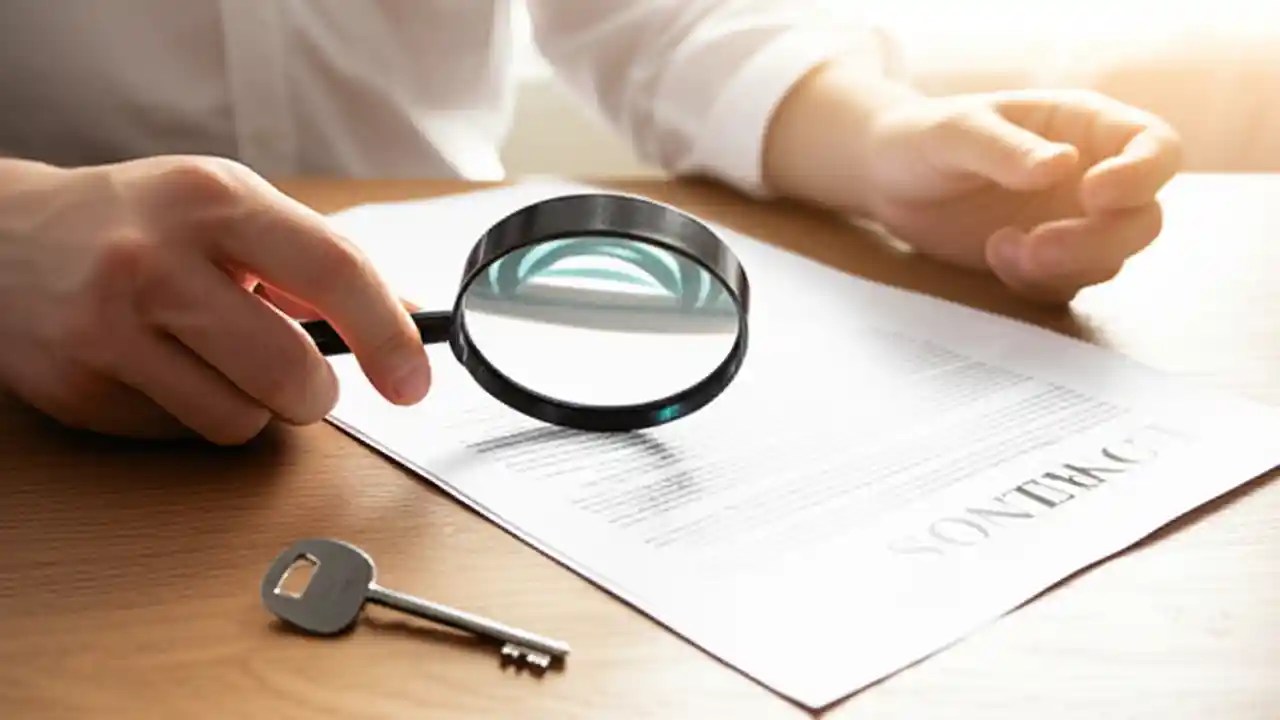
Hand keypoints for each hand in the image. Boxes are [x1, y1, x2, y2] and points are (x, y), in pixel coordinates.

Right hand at [0, 155, 431, 443]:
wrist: (2, 239)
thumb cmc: (138, 224)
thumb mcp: (227, 211)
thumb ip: (314, 264)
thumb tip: (406, 323)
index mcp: (214, 199)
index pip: (334, 270)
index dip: (389, 334)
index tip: (414, 379)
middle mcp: (158, 258)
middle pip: (289, 370)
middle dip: (313, 393)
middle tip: (300, 378)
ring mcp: (110, 325)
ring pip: (239, 418)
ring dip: (249, 406)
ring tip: (213, 360)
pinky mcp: (79, 385)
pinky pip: (181, 434)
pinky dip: (191, 415)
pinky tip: (160, 370)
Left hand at [861, 89, 1181, 301]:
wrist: (887, 180)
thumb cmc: (925, 139)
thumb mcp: (956, 134)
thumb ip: (1006, 150)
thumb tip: (1063, 166)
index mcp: (1086, 127)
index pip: (1156, 147)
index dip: (1144, 175)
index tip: (1096, 194)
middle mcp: (1092, 176)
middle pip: (1143, 219)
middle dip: (1098, 241)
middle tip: (1038, 247)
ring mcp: (1072, 222)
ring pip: (1109, 260)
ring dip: (1063, 267)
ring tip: (1000, 249)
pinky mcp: (1045, 262)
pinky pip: (1066, 286)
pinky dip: (1037, 284)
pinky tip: (996, 258)